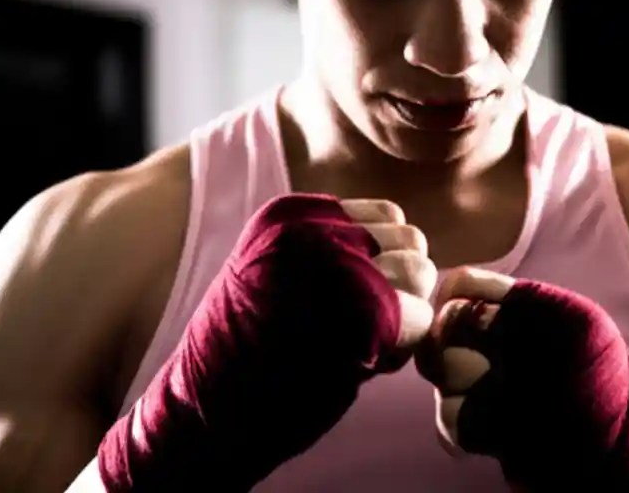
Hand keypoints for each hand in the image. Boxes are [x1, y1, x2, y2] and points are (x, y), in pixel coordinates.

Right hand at [98, 194, 429, 491]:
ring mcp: (339, 264)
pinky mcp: (363, 309)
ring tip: (358, 344)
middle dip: (399, 287)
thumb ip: (336, 250)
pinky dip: (403, 347)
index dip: (379, 265)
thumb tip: (412, 249)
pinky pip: (421, 317)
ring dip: (405, 315)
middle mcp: (315, 227)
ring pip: (421, 273)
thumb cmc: (245, 356)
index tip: (342, 303)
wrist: (206, 414)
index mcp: (290, 214)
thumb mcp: (276, 274)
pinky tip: (362, 365)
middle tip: (357, 329)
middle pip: (410, 241)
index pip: (383, 217)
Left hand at [419, 267, 628, 491]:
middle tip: (458, 361)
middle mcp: (535, 339)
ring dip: (452, 388)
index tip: (454, 320)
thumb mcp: (578, 329)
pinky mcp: (506, 433)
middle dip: (444, 343)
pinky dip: (457, 425)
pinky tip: (482, 427)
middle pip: (450, 323)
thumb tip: (452, 302)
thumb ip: (523, 310)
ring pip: (446, 371)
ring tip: (481, 397)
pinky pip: (450, 417)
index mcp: (552, 309)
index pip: (466, 283)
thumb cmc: (599, 388)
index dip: (448, 302)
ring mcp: (519, 387)